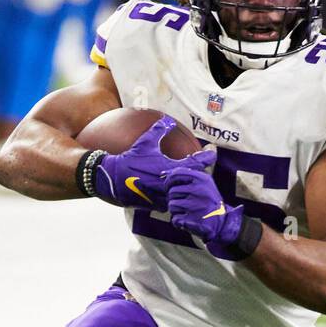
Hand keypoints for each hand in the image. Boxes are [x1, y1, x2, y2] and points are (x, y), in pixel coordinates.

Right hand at [94, 116, 215, 209]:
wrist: (113, 179)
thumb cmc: (130, 160)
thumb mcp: (144, 143)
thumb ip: (158, 131)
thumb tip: (167, 120)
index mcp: (169, 168)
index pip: (196, 163)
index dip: (207, 156)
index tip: (212, 152)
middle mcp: (169, 184)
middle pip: (194, 181)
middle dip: (199, 174)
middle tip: (201, 167)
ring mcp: (164, 197)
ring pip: (184, 194)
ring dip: (188, 187)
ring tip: (191, 181)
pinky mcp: (158, 205)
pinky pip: (173, 203)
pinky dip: (176, 197)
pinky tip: (176, 192)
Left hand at [164, 162, 243, 245]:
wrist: (222, 223)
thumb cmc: (208, 201)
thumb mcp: (203, 184)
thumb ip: (186, 176)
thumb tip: (162, 174)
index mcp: (202, 179)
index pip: (176, 174)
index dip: (168, 181)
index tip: (169, 187)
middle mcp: (199, 190)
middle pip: (172, 191)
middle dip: (174, 199)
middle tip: (183, 204)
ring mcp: (196, 206)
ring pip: (172, 205)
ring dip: (175, 211)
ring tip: (186, 212)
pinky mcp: (193, 220)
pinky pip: (175, 219)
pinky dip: (178, 222)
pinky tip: (187, 221)